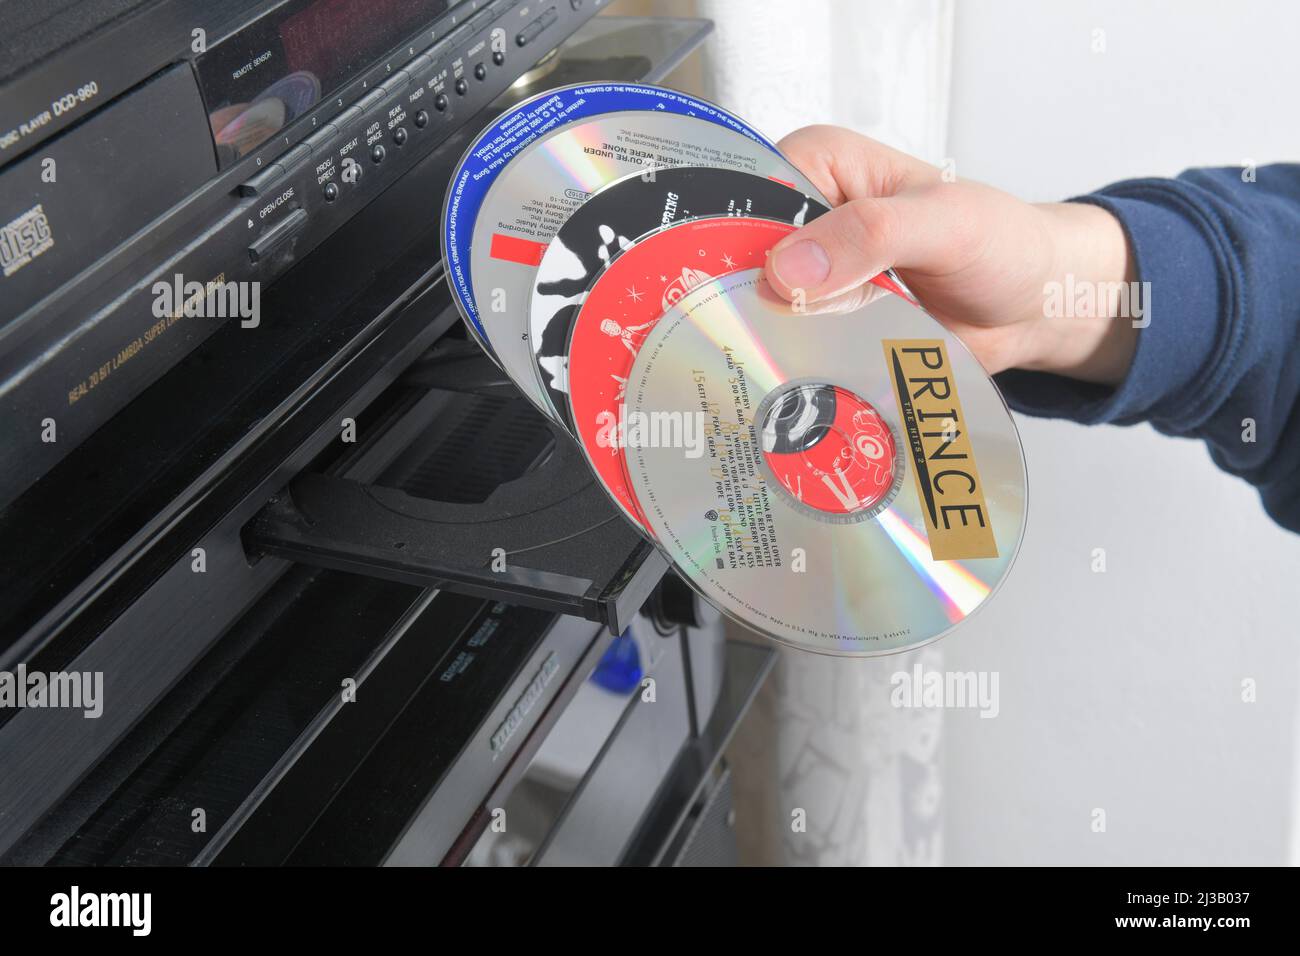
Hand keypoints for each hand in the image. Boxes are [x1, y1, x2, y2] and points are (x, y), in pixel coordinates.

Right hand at [763, 126, 1138, 385]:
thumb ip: (872, 235)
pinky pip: (790, 349)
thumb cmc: (1001, 242)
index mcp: (823, 166)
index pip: (750, 193)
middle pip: (741, 258)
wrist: (1033, 305)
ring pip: (758, 311)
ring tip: (783, 369)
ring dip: (770, 343)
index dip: (739, 239)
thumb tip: (790, 270)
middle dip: (746, 299)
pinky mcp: (821, 327)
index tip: (751, 287)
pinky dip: (796, 369)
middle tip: (761, 338)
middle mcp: (805, 219)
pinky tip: (800, 387)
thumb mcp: (945, 224)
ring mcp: (809, 280)